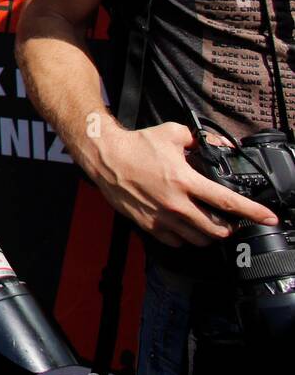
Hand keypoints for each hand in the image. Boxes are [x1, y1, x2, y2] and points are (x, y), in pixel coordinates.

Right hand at [87, 122, 278, 247]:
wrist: (106, 157)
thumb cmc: (137, 145)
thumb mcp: (173, 133)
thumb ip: (201, 139)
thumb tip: (220, 145)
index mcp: (185, 180)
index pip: (227, 201)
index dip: (252, 212)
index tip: (268, 217)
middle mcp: (175, 202)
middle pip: (216, 229)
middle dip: (230, 228)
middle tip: (232, 222)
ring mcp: (160, 216)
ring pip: (197, 239)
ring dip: (209, 235)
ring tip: (210, 227)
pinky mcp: (147, 224)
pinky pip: (175, 241)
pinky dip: (185, 238)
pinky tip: (185, 228)